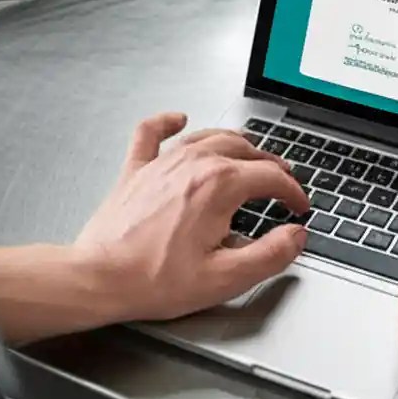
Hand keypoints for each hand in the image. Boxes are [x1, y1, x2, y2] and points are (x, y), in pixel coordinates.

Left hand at [75, 112, 309, 322]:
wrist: (98, 279)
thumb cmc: (154, 279)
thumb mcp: (226, 278)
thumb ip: (270, 255)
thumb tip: (295, 237)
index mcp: (219, 186)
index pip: (272, 177)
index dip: (294, 192)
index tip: (299, 207)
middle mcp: (193, 164)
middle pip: (245, 150)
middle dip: (271, 166)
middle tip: (282, 183)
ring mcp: (162, 163)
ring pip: (209, 136)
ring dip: (236, 143)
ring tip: (251, 154)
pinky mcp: (136, 170)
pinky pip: (152, 132)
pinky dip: (167, 122)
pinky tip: (177, 118)